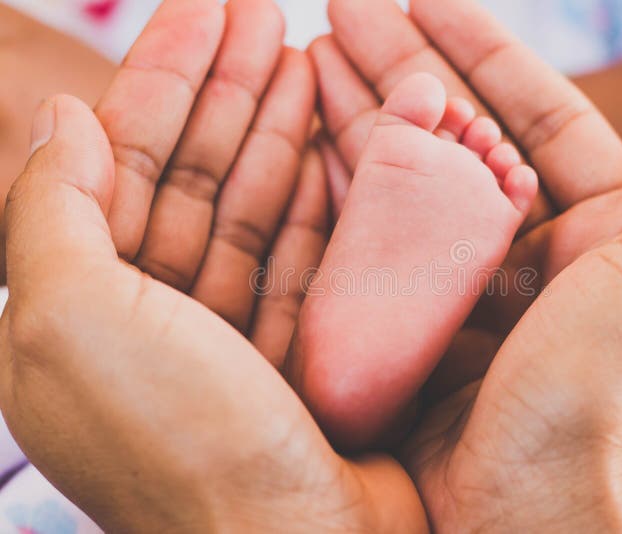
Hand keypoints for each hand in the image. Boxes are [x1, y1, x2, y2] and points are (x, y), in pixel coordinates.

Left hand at [0, 1, 426, 530]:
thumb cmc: (174, 443)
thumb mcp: (66, 316)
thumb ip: (51, 207)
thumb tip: (60, 115)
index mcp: (82, 302)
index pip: (124, 157)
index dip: (166, 75)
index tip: (210, 6)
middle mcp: (154, 316)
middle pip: (196, 171)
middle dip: (228, 86)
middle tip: (268, 11)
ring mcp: (232, 331)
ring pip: (257, 206)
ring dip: (279, 129)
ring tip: (308, 58)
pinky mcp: (298, 347)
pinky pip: (306, 254)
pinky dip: (320, 198)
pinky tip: (335, 143)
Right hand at [314, 0, 621, 395]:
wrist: (533, 517)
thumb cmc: (617, 392)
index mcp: (608, 234)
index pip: (537, 115)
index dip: (480, 51)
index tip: (421, 0)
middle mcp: (537, 259)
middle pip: (462, 140)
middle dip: (403, 71)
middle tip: (341, 13)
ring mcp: (470, 296)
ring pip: (413, 186)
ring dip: (365, 118)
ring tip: (311, 56)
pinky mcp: (417, 332)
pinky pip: (379, 247)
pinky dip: (345, 194)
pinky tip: (305, 141)